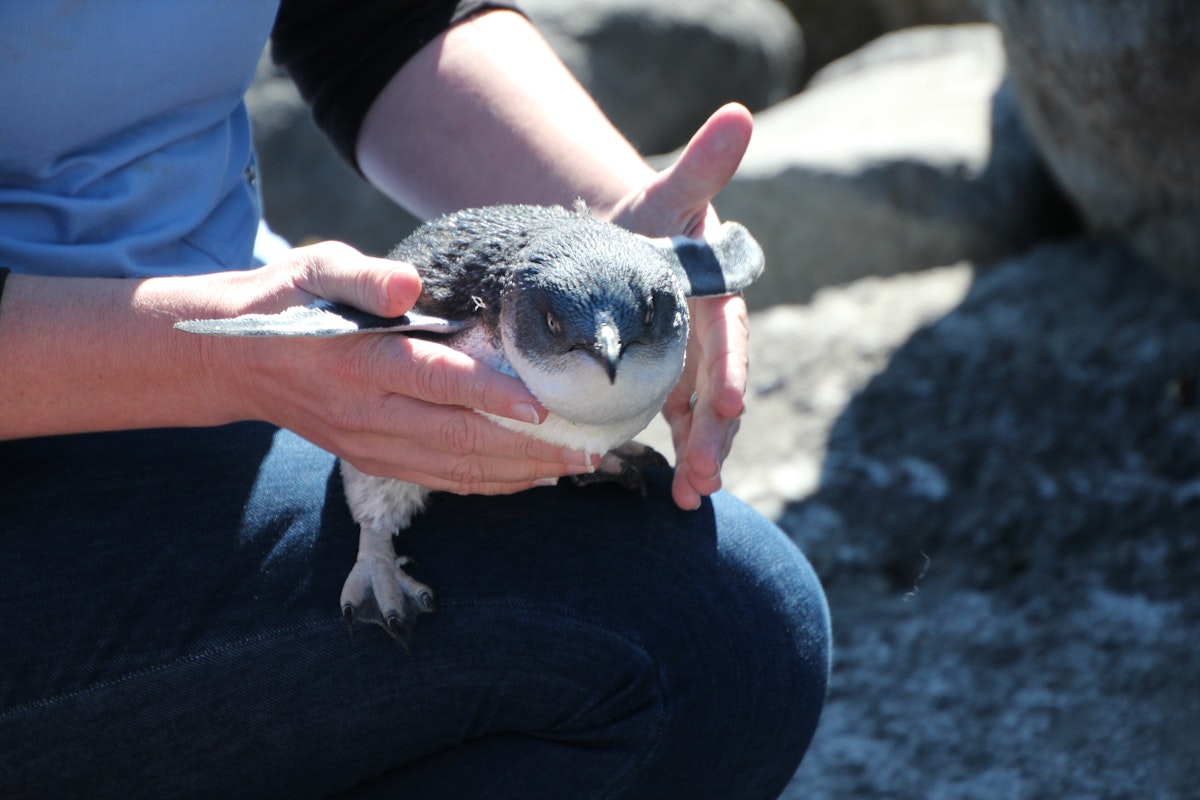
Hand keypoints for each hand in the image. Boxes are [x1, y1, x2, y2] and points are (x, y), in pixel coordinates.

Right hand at [209, 242, 596, 493]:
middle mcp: (367, 412)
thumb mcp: (317, 268)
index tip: (542, 406)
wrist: (234, 361)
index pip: (433, 380)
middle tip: (589, 445)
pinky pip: (441, 480)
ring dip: (519, 471)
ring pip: (455, 468)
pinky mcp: (374, 461)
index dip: (488, 395)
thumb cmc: (288, 303)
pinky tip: (532, 478)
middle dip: (529, 447)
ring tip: (578, 463)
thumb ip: (365, 276)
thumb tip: (412, 283)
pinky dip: (491, 483)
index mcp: (357, 360)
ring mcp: (370, 445)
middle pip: (457, 437)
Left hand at [607, 103, 754, 509]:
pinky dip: (680, 456)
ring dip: (703, 455)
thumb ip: (699, 167)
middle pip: (719, 390)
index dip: (730, 369)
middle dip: (716, 432)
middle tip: (705, 473)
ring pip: (704, 417)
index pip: (727, 336)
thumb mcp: (664, 198)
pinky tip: (677, 493)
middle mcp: (708, 339)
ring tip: (693, 495)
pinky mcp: (669, 388)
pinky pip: (679, 425)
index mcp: (712, 296)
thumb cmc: (646, 225)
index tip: (732, 403)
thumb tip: (739, 115)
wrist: (619, 253)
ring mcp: (691, 368)